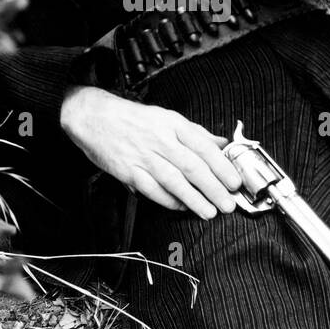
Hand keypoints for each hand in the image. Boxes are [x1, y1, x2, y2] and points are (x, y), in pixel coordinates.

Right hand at [59, 86, 243, 218]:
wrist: (94, 117)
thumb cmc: (132, 118)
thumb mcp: (167, 117)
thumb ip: (196, 132)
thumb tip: (222, 144)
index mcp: (172, 124)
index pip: (203, 146)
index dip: (221, 166)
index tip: (234, 181)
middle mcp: (160, 140)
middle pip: (192, 167)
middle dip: (213, 188)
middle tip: (228, 203)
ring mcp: (143, 156)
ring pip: (174, 181)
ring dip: (194, 199)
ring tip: (209, 211)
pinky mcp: (128, 171)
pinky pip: (152, 189)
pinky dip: (168, 200)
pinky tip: (181, 207)